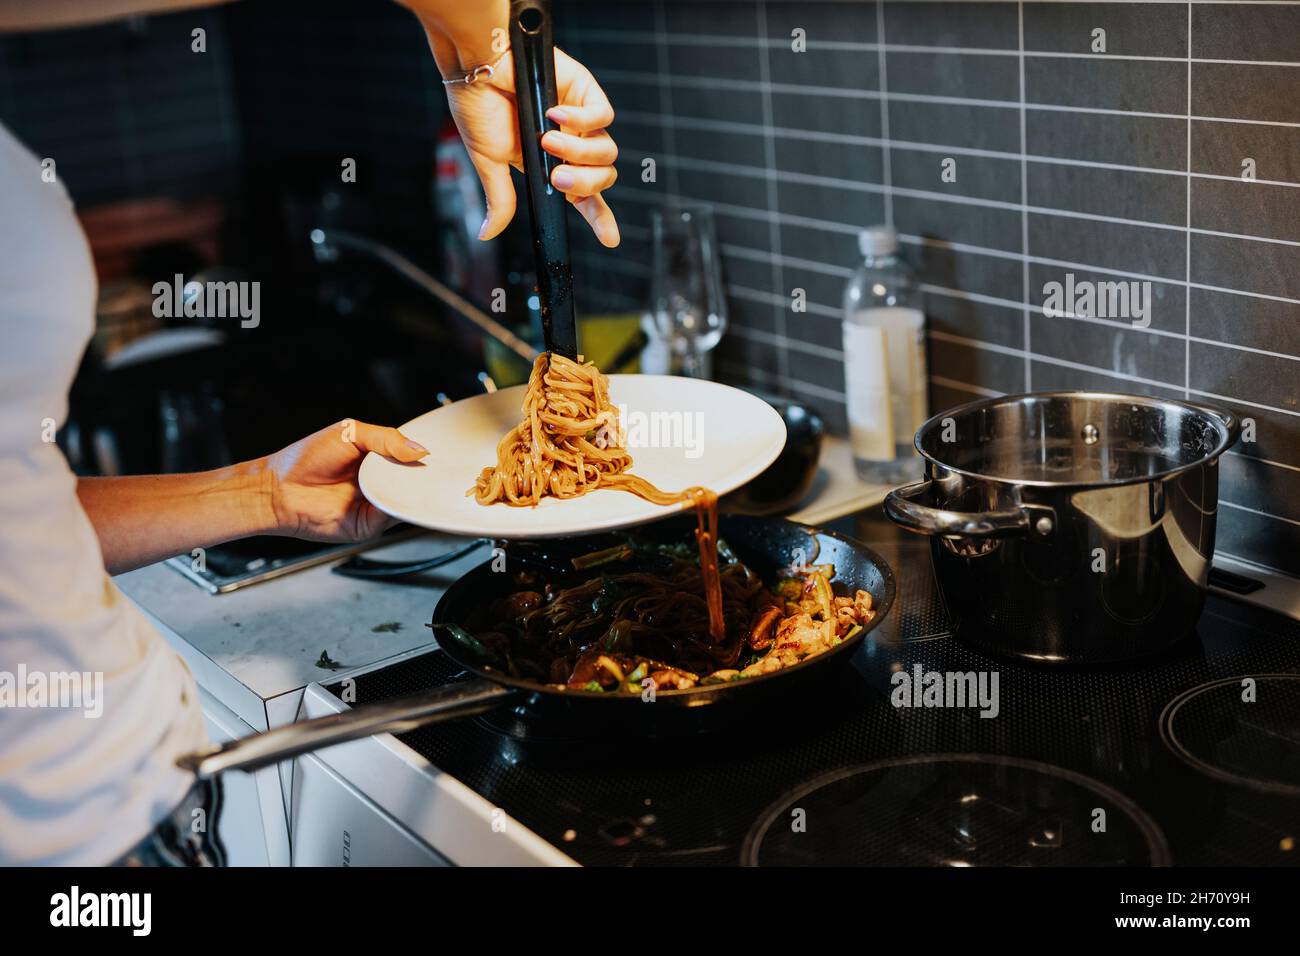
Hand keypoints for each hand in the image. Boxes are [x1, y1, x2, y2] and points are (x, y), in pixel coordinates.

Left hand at [262, 420, 428, 541]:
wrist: (278, 489)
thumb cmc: (304, 460)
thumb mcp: (349, 433)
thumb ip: (386, 438)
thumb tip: (418, 449)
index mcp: (376, 461)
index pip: (409, 459)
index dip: (420, 456)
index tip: (429, 452)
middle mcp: (378, 484)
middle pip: (412, 481)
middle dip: (420, 474)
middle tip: (425, 465)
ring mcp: (374, 506)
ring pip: (406, 500)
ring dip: (410, 490)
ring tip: (407, 477)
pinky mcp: (369, 525)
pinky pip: (391, 516)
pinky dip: (396, 506)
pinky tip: (391, 493)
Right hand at [446, 46, 620, 246]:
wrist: (474, 68)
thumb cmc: (478, 107)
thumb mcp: (489, 162)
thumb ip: (500, 199)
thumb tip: (487, 234)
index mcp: (551, 166)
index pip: (583, 197)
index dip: (600, 217)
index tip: (610, 239)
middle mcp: (571, 145)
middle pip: (603, 177)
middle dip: (584, 182)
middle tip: (556, 175)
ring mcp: (581, 119)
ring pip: (607, 150)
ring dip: (579, 151)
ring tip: (547, 139)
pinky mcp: (586, 92)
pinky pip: (604, 115)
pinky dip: (583, 120)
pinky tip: (556, 113)